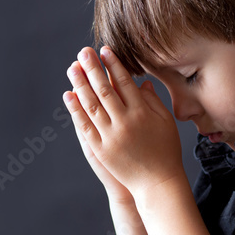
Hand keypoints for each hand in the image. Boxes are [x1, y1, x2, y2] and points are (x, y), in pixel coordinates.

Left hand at [62, 46, 185, 197]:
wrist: (157, 183)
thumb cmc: (166, 151)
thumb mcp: (165, 123)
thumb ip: (153, 101)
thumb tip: (140, 82)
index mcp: (142, 113)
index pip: (124, 83)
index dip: (113, 65)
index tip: (104, 51)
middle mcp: (125, 122)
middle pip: (105, 89)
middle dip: (93, 68)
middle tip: (83, 52)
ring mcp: (111, 136)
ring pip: (92, 105)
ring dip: (80, 84)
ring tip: (72, 68)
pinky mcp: (101, 149)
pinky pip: (85, 126)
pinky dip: (76, 110)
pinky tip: (69, 95)